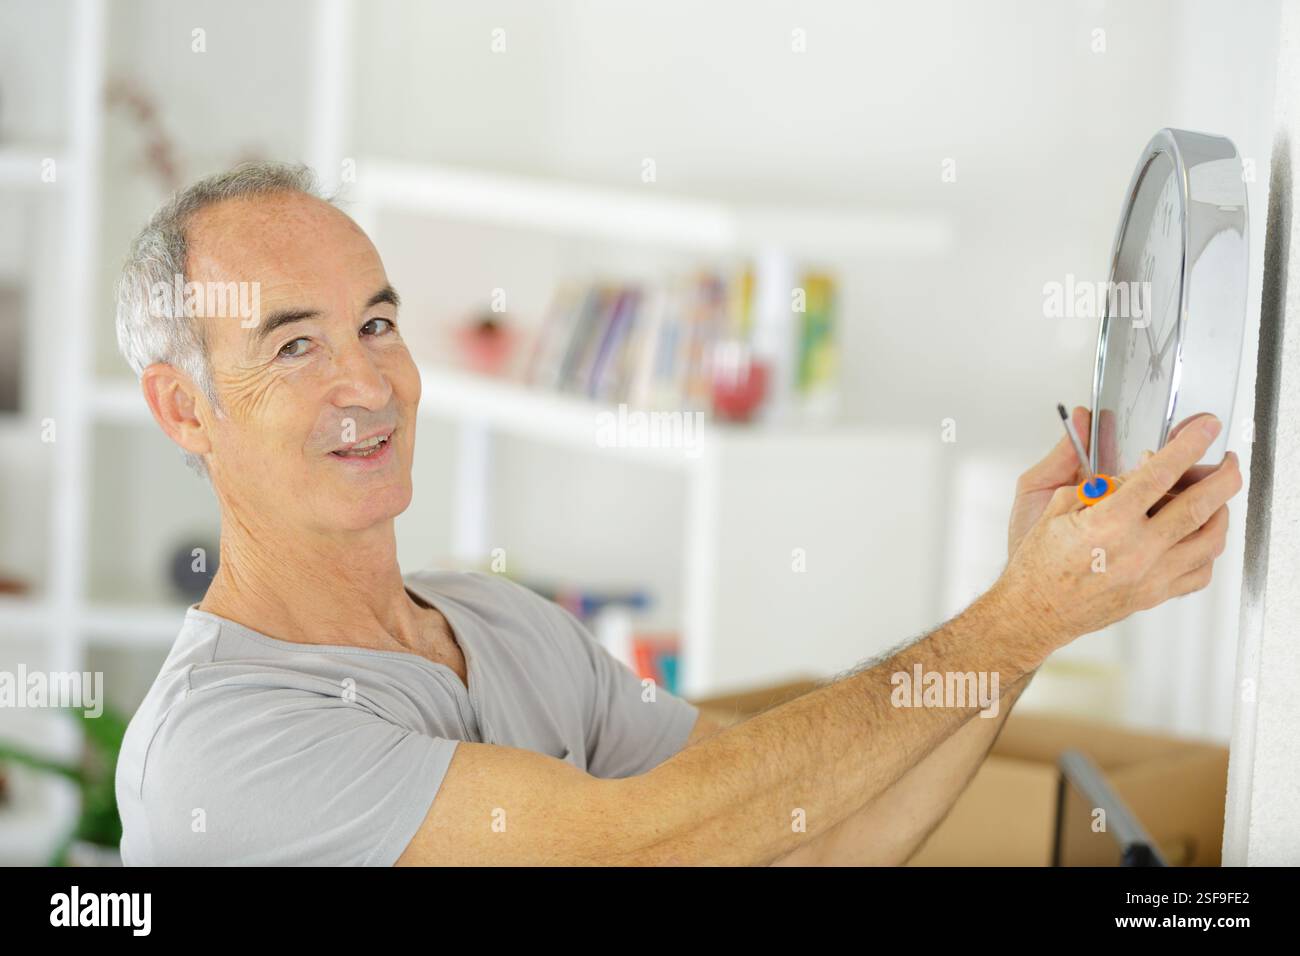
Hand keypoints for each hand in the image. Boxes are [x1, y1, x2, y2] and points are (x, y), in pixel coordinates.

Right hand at [992, 414, 1241, 656]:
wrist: (1034, 612)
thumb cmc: (1039, 566)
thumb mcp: (1053, 508)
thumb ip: (1093, 481)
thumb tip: (1117, 458)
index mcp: (1109, 523)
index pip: (1161, 473)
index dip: (1189, 444)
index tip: (1205, 428)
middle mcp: (1137, 550)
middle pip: (1201, 505)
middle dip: (1223, 475)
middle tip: (1226, 461)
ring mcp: (1152, 576)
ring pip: (1211, 539)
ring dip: (1221, 510)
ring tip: (1214, 497)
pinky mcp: (1156, 595)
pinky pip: (1201, 572)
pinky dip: (1208, 549)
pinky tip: (1197, 536)